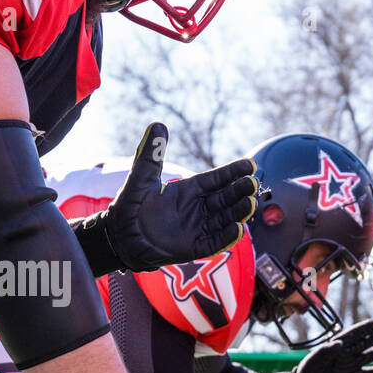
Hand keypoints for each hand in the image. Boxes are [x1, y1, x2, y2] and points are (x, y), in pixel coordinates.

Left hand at [80, 123, 260, 272]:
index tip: (249, 165)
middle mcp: (197, 209)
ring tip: (250, 203)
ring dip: (238, 212)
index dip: (232, 172)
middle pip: (224, 199)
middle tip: (253, 183)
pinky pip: (213, 242)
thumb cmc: (129, 207)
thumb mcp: (141, 178)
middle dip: (239, 191)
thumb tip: (157, 125)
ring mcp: (197, 228)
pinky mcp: (193, 248)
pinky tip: (237, 229)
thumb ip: (151, 154)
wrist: (120, 237)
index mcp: (188, 190)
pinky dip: (226, 237)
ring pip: (224, 219)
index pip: (216, 179)